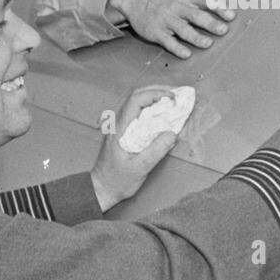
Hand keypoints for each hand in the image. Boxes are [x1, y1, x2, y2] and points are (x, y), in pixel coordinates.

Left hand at [91, 85, 180, 210]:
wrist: (102, 188)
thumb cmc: (118, 180)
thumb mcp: (139, 168)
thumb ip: (155, 151)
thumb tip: (172, 133)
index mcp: (119, 128)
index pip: (136, 100)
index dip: (155, 94)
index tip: (172, 98)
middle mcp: (118, 123)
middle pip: (137, 96)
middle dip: (158, 91)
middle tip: (177, 95)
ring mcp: (120, 126)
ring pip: (137, 102)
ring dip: (155, 97)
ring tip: (173, 100)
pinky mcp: (124, 131)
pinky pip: (138, 112)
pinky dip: (152, 108)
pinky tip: (163, 113)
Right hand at [111, 0, 236, 58]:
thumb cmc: (165, 0)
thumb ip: (201, 3)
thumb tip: (225, 10)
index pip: (205, 1)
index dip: (219, 8)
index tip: (231, 16)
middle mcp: (176, 8)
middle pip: (195, 15)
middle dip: (210, 23)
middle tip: (223, 30)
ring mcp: (166, 20)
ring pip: (182, 29)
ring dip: (196, 37)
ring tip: (208, 43)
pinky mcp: (156, 32)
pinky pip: (168, 41)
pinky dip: (177, 48)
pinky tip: (186, 54)